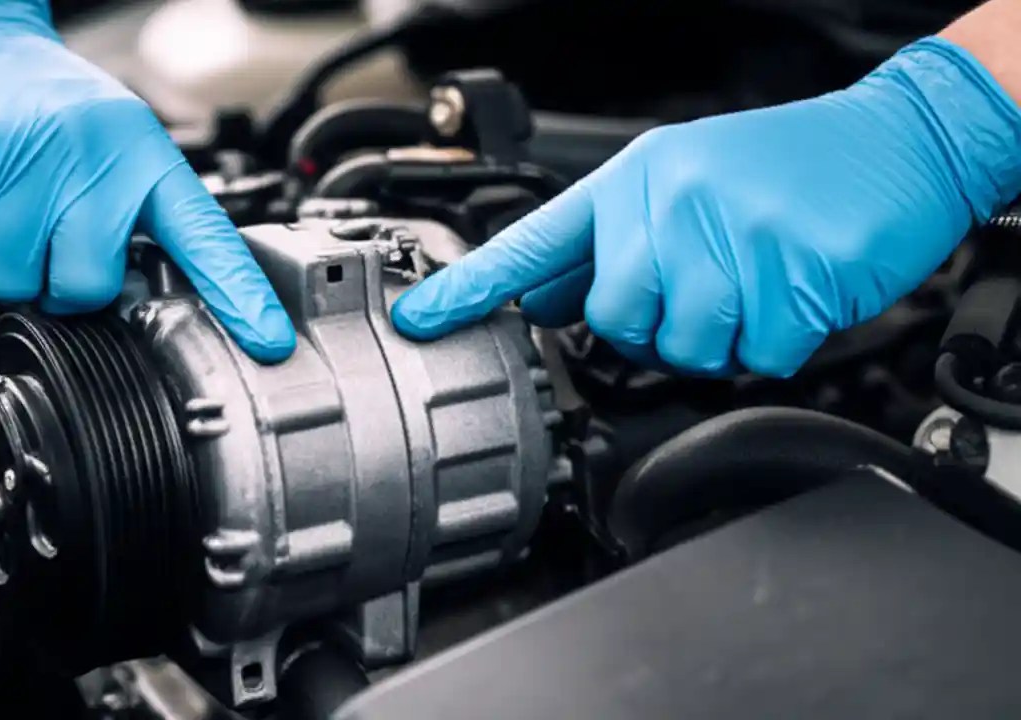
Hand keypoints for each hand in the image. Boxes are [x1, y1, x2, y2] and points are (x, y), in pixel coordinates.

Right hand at [0, 0, 294, 361]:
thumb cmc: (48, 108)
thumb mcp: (116, 145)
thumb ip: (137, 216)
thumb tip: (142, 295)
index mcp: (142, 156)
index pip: (204, 236)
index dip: (238, 294)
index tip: (269, 340)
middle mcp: (89, 156)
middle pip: (85, 286)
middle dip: (62, 284)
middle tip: (50, 238)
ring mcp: (19, 160)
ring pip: (12, 282)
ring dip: (4, 263)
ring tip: (7, 206)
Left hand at [391, 38, 1020, 376]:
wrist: (901, 139)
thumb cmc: (789, 169)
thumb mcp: (683, 185)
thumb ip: (612, 244)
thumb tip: (543, 299)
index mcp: (635, 180)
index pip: (533, 242)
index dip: (470, 288)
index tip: (418, 319)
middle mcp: (670, 200)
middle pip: (616, 321)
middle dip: (658, 330)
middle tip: (707, 295)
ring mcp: (730, 231)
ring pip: (685, 346)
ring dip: (722, 339)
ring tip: (755, 286)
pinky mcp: (790, 267)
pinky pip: (757, 355)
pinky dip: (778, 342)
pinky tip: (794, 291)